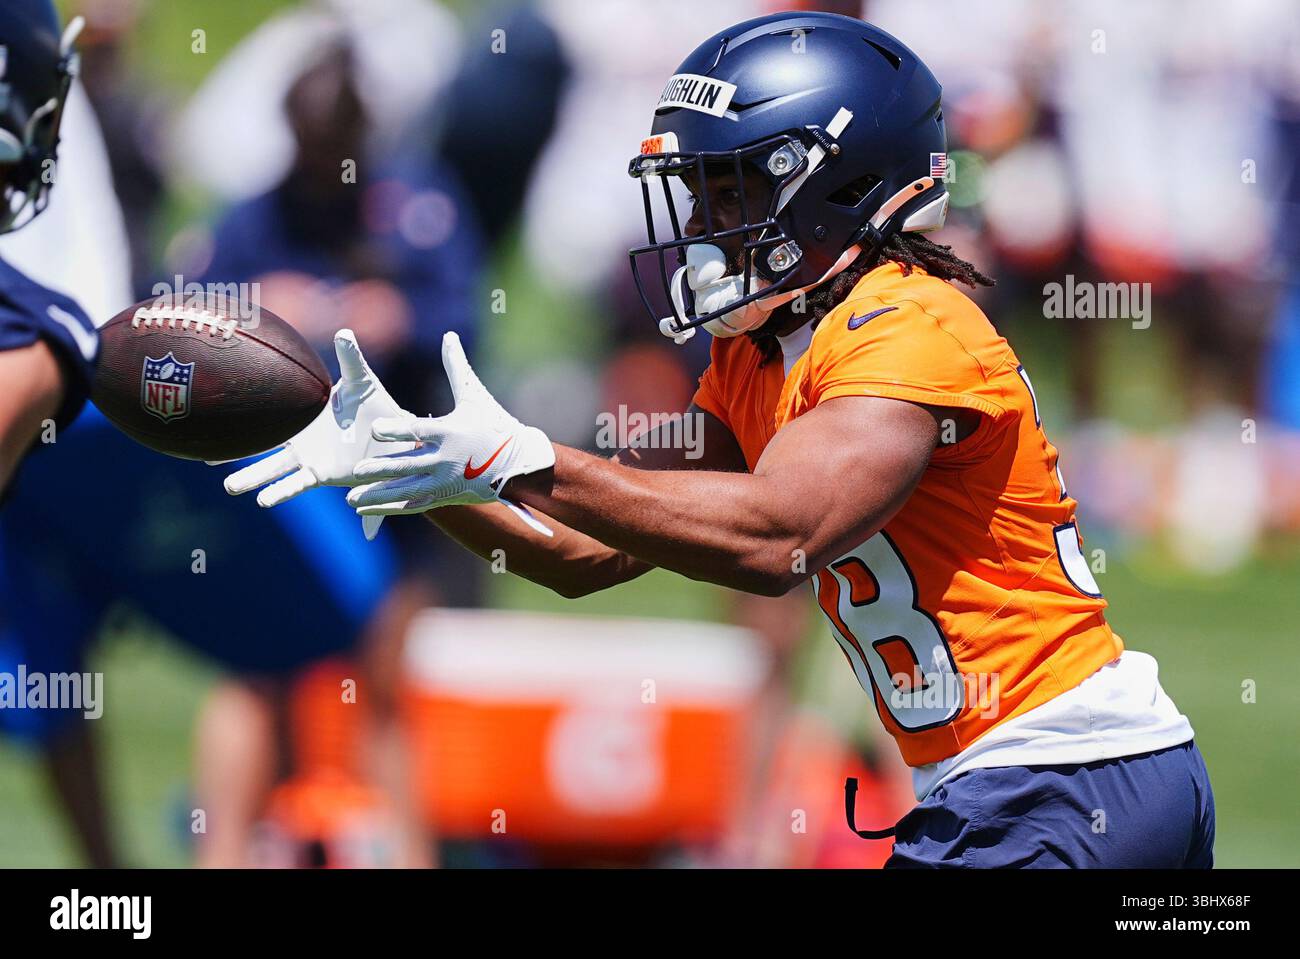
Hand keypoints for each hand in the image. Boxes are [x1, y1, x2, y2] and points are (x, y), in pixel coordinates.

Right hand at [219, 329, 414, 536]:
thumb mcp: (361, 380)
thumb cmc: (376, 404)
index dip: (243, 417)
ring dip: (252, 478)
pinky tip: (263, 500)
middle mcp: (300, 440)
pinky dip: (280, 492)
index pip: (267, 416)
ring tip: (230, 487)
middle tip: (206, 458)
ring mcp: (309, 459)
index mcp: (302, 415)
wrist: (393, 433)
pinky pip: (297, 484)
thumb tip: (344, 332)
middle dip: (235, 454)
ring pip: (273, 471)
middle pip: (261, 448)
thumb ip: (350, 359)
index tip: (215, 415)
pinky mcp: (323, 474)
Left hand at [345, 332, 553, 516]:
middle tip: (356, 470)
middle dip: (381, 469)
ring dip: (377, 495)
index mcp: (450, 432)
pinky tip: (366, 508)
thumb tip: (449, 335)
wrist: (518, 462)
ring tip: (351, 498)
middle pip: (407, 466)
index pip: (418, 431)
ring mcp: (445, 481)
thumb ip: (456, 367)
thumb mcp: (475, 395)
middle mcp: (446, 459)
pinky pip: (412, 505)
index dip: (396, 430)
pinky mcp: (445, 496)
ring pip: (405, 491)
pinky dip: (388, 509)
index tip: (375, 428)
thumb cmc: (494, 425)